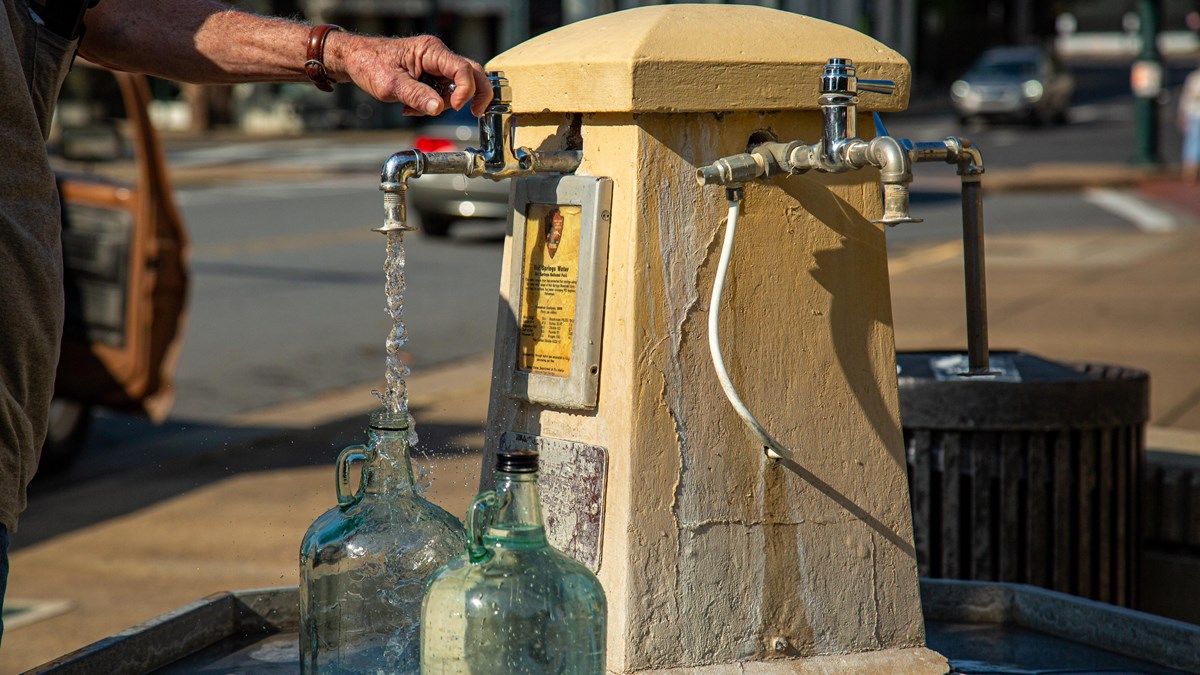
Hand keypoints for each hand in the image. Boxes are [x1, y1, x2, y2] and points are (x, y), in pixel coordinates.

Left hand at [328, 33, 490, 116]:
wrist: (356, 60)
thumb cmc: (369, 65)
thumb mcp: (391, 85)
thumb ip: (417, 96)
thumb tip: (439, 108)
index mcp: (431, 51)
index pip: (462, 69)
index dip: (465, 90)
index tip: (456, 107)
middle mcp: (437, 56)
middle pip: (472, 73)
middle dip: (475, 94)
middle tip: (475, 113)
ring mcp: (436, 65)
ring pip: (457, 87)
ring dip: (442, 104)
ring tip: (414, 108)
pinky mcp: (431, 75)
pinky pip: (442, 92)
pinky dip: (432, 103)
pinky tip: (412, 105)